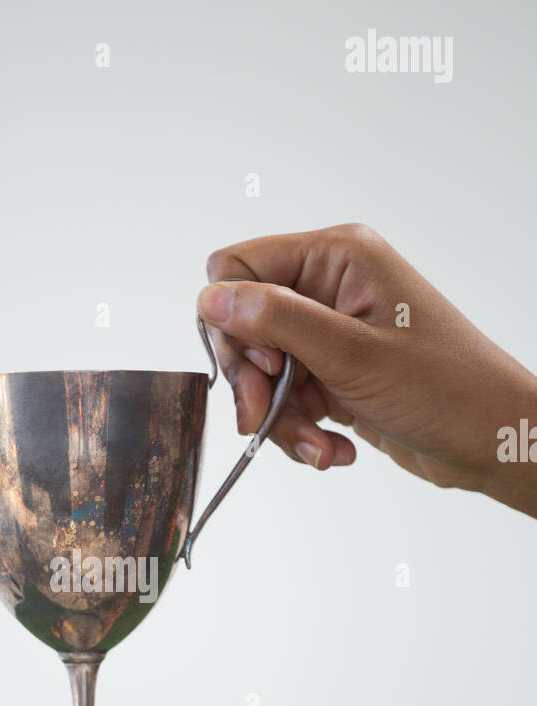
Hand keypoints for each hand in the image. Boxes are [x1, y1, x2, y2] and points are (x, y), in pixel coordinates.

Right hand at [199, 224, 536, 517]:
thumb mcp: (353, 355)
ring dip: (281, 419)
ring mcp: (331, 333)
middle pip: (245, 328)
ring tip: (318, 447)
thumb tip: (212, 298)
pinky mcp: (334, 374)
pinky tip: (332, 448)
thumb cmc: (447, 388)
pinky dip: (300, 431)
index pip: (239, 268)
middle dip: (255, 383)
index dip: (235, 321)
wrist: (492, 441)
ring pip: (264, 374)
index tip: (265, 366)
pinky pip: (287, 401)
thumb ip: (278, 321)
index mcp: (338, 257)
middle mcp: (330, 287)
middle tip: (265, 418)